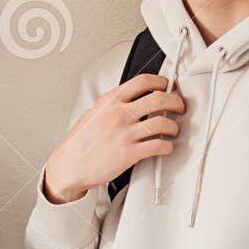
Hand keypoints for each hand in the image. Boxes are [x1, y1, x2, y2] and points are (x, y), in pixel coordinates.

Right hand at [42, 74, 183, 202]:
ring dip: (175, 127)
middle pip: (160, 98)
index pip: (143, 81)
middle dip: (176, 102)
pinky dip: (168, 146)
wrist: (69, 166)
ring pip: (163, 122)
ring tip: (174, 130)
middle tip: (180, 107)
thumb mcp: (92, 114)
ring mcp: (124, 133)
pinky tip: (166, 147)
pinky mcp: (129, 153)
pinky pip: (158, 146)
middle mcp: (119, 114)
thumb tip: (131, 99)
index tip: (168, 86)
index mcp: (110, 101)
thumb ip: (112, 105)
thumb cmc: (79, 142)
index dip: (161, 81)